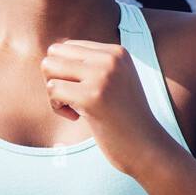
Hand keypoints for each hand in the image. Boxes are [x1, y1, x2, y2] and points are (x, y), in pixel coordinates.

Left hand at [40, 39, 170, 174]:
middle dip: (55, 77)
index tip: (82, 91)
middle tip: (71, 99)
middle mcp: (110, 59)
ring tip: (74, 107)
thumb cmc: (124, 118)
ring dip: (53, 91)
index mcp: (117, 52)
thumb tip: (53, 51)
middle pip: (55, 53)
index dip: (66, 71)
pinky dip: (57, 107)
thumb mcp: (114, 82)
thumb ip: (90, 65)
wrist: (146, 147)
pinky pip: (52, 89)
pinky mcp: (92, 97)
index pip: (69, 47)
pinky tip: (76, 117)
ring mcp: (102, 77)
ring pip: (49, 67)